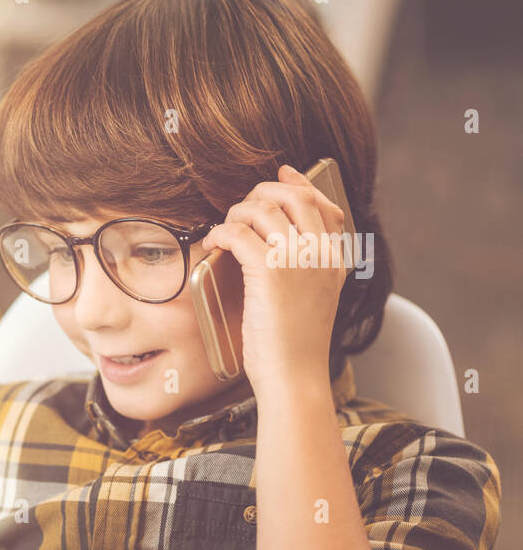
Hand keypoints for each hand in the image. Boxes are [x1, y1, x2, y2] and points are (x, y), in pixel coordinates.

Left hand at [199, 164, 347, 398]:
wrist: (294, 376)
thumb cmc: (294, 344)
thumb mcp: (311, 298)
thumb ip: (304, 266)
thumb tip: (275, 238)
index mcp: (335, 257)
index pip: (322, 203)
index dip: (298, 182)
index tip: (281, 173)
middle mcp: (322, 251)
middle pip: (292, 195)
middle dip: (261, 193)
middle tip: (241, 208)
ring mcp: (299, 258)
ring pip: (263, 208)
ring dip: (236, 212)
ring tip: (224, 229)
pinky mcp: (271, 270)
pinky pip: (238, 232)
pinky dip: (220, 232)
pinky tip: (213, 243)